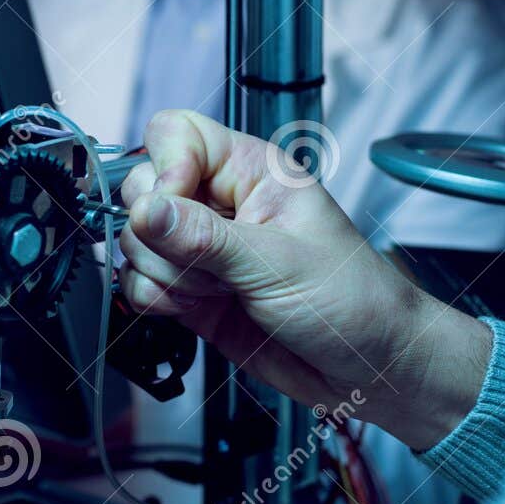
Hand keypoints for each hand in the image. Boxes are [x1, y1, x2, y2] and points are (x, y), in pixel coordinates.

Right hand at [117, 111, 492, 450]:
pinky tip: (197, 310)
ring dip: (164, 274)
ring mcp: (203, 249)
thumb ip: (205, 238)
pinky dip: (157, 301)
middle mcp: (222, 203)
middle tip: (205, 261)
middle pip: (145, 189)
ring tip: (217, 291)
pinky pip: (142, 284)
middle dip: (159, 233)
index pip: (175, 134)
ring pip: (137, 241)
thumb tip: (147, 210)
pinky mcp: (192, 291)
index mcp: (253, 172)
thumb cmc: (353, 301)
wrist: (367, 369)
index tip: (176, 211)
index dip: (166, 169)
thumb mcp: (279, 263)